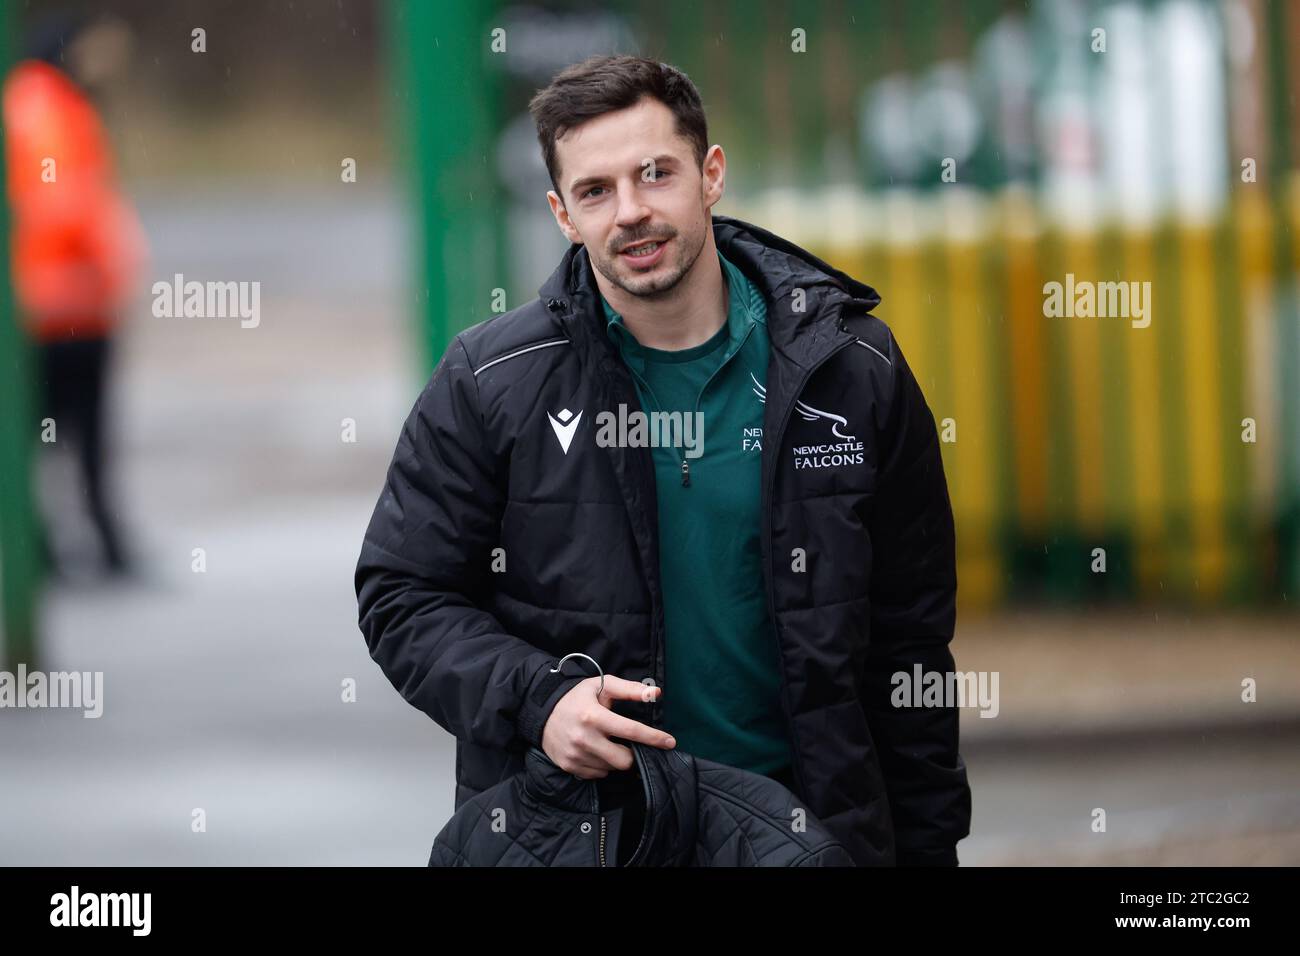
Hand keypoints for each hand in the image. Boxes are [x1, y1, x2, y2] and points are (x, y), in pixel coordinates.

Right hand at [540, 675, 675, 778]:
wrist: (541, 712)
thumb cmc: (577, 697)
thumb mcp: (601, 686)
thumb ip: (630, 689)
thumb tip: (656, 692)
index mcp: (594, 716)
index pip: (631, 731)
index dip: (653, 738)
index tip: (670, 742)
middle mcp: (584, 738)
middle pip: (624, 760)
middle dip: (632, 754)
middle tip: (627, 743)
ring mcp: (576, 755)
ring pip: (611, 768)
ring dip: (615, 758)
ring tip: (606, 743)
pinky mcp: (569, 766)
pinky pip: (597, 774)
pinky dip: (601, 765)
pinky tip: (594, 750)